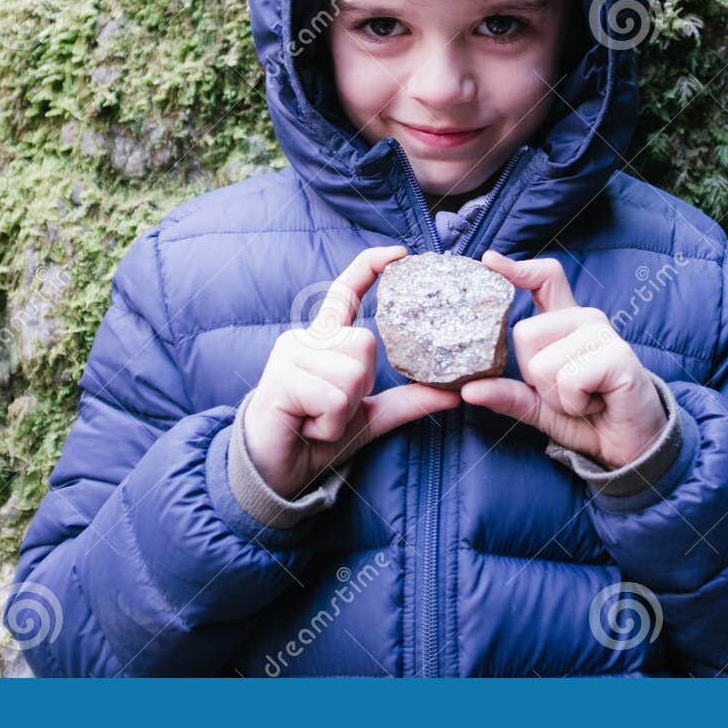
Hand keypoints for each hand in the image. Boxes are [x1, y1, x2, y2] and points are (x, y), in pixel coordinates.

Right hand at [245, 245, 460, 498]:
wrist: (275, 474)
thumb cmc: (316, 439)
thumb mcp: (370, 418)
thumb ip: (407, 402)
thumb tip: (453, 393)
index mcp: (325, 341)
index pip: (347, 291)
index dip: (372, 267)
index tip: (400, 253)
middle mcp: (305, 339)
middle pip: (365, 344)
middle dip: (360, 388)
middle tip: (333, 410)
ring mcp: (290, 355)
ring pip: (352, 372)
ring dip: (344, 410)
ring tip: (318, 420)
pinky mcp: (280, 378)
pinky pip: (333, 397)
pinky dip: (330, 422)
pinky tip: (307, 427)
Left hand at [460, 250, 667, 470]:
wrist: (630, 446)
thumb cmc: (587, 419)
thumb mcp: (539, 408)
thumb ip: (508, 395)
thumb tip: (468, 389)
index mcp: (565, 323)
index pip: (543, 279)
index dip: (516, 269)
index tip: (488, 260)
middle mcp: (585, 319)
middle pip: (524, 333)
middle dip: (535, 377)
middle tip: (567, 392)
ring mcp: (603, 334)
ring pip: (543, 363)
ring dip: (556, 396)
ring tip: (584, 399)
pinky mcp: (618, 355)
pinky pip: (569, 380)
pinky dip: (575, 403)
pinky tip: (597, 404)